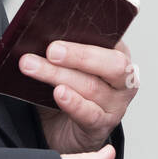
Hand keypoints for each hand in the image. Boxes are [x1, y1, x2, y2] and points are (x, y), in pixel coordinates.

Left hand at [21, 39, 137, 153]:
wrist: (64, 130)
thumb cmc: (67, 91)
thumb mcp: (67, 66)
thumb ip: (62, 51)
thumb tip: (37, 36)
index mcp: (118, 55)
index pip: (112, 40)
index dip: (90, 33)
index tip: (64, 28)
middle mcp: (123, 79)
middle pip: (112, 64)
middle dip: (80, 56)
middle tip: (51, 51)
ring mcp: (116, 105)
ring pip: (93, 87)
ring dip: (60, 76)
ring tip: (34, 68)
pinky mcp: (103, 126)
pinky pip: (90, 114)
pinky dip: (74, 103)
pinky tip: (59, 93)